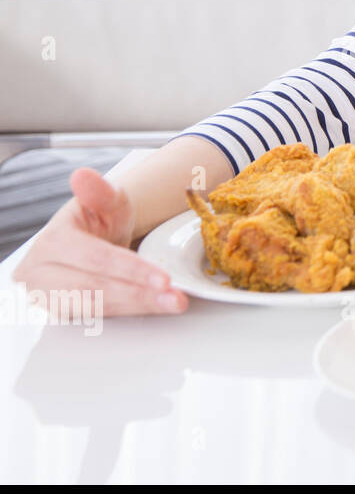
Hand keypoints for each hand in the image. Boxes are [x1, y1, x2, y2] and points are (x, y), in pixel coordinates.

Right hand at [13, 167, 188, 316]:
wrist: (93, 240)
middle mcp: (41, 272)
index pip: (94, 258)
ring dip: (137, 307)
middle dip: (138, 294)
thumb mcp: (107, 201)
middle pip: (93, 288)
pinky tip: (156, 308)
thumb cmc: (100, 220)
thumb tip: (83, 175)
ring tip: (173, 303)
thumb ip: (101, 191)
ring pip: (95, 307)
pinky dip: (129, 313)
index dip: (130, 269)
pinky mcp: (61, 313)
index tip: (164, 278)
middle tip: (175, 298)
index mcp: (53, 241)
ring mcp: (47, 296)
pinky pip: (96, 318)